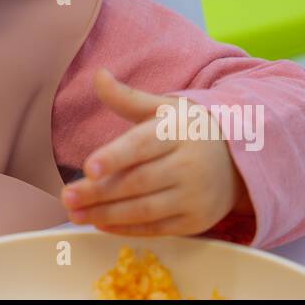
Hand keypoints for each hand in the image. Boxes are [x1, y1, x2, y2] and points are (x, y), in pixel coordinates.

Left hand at [60, 67, 248, 236]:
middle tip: (67, 197)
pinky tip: (100, 224)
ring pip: (144, 209)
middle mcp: (189, 165)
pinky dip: (126, 229)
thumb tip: (98, 75)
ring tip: (76, 213)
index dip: (114, 156)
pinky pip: (156, 228)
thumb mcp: (163, 108)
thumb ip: (127, 97)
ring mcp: (195, 196)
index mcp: (178, 132)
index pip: (142, 145)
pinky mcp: (196, 221)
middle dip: (98, 192)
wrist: (238, 160)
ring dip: (106, 214)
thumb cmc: (189, 130)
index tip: (87, 167)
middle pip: (138, 181)